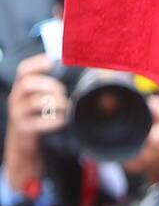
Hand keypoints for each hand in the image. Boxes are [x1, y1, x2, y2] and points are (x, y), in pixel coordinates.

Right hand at [3, 53, 64, 188]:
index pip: (24, 69)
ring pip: (32, 102)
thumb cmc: (40, 115)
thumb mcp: (43, 98)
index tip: (53, 62)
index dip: (38, 63)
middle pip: (27, 83)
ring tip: (67, 106)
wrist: (24, 142)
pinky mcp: (23, 129)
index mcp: (23, 86)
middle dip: (49, 85)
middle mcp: (17, 97)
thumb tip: (94, 73)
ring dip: (55, 103)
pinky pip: (37, 123)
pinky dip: (54, 121)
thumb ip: (57, 87)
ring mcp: (18, 114)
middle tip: (63, 92)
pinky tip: (64, 121)